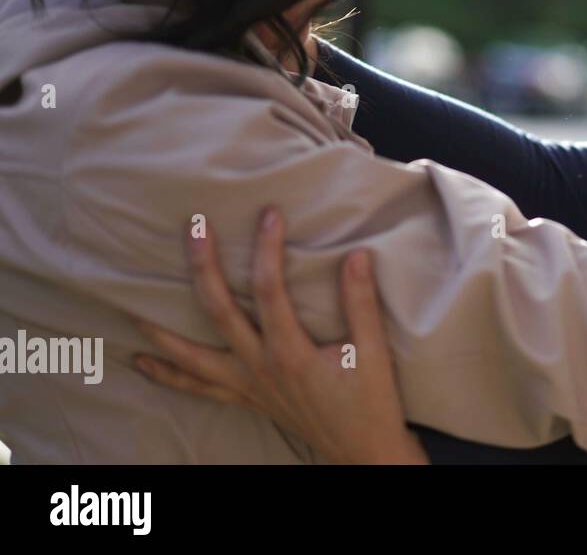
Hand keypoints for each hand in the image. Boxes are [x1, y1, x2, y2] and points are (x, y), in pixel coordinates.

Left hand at [132, 208, 427, 463]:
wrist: (362, 450)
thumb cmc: (370, 401)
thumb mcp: (374, 353)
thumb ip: (361, 304)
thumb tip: (356, 256)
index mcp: (290, 353)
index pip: (270, 291)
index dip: (268, 250)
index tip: (270, 214)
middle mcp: (259, 368)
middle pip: (218, 312)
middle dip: (204, 268)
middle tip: (194, 230)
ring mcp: (247, 385)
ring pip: (191, 356)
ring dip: (162, 329)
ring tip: (135, 303)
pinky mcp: (245, 398)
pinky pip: (197, 387)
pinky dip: (167, 375)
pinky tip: (143, 362)